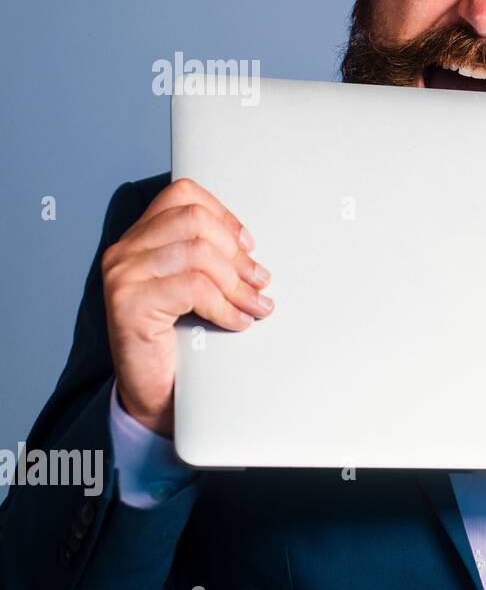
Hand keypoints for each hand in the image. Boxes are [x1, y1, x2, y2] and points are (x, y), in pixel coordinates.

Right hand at [102, 178, 273, 437]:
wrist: (155, 393)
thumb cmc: (180, 340)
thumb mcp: (198, 289)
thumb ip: (211, 260)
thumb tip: (253, 251)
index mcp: (140, 240)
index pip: (182, 196)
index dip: (224, 215)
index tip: (249, 245)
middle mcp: (124, 251)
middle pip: (194, 222)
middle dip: (236, 254)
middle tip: (259, 283)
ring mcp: (122, 275)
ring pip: (197, 254)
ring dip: (237, 283)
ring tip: (254, 305)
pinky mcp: (128, 303)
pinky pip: (192, 288)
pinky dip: (224, 306)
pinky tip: (237, 322)